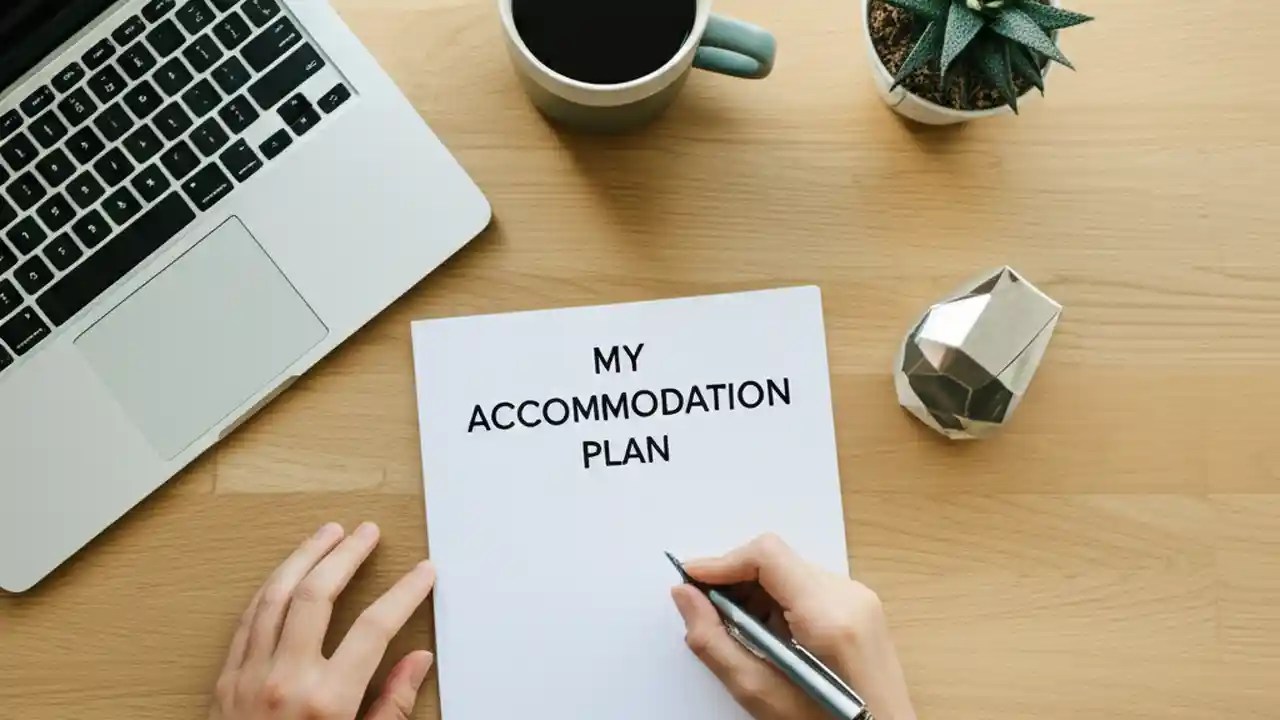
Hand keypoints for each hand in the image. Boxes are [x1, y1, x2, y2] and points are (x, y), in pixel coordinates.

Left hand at [210, 522, 436, 719]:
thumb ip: (392, 707)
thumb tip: (419, 660)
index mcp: (327, 702)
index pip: (376, 627)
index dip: (405, 592)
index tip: (423, 572)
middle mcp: (286, 681)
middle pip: (320, 595)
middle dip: (347, 555)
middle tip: (368, 532)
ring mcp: (249, 677)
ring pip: (276, 596)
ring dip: (304, 557)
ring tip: (327, 533)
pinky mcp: (224, 682)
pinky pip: (248, 619)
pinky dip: (270, 588)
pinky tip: (286, 574)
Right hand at [671, 534, 916, 719]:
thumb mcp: (762, 694)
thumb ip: (714, 642)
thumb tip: (685, 597)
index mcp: (829, 615)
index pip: (767, 555)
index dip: (722, 562)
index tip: (690, 580)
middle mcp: (849, 595)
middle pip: (776, 560)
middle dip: (734, 580)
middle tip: (707, 613)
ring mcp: (859, 598)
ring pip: (788, 571)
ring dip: (754, 593)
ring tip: (740, 633)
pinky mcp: (859, 606)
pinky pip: (806, 586)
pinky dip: (777, 601)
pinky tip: (768, 636)